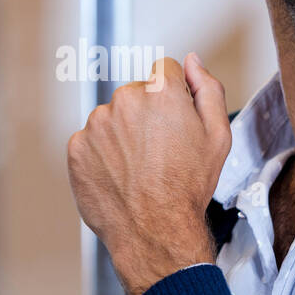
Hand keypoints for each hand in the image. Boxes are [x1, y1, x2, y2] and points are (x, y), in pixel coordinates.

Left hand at [66, 52, 232, 294]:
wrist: (154, 231)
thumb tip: (192, 63)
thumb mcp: (217, 136)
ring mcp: (97, 123)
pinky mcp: (76, 146)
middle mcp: (125, 101)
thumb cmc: (186, 189)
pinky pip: (90, 140)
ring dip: (122, 134)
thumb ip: (208, 89)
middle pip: (136, 95)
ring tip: (139, 167)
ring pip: (111, 118)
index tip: (173, 121)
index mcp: (161, 92)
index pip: (164, 71)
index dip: (173, 96)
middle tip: (159, 152)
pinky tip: (119, 175)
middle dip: (146, 116)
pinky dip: (101, 154)